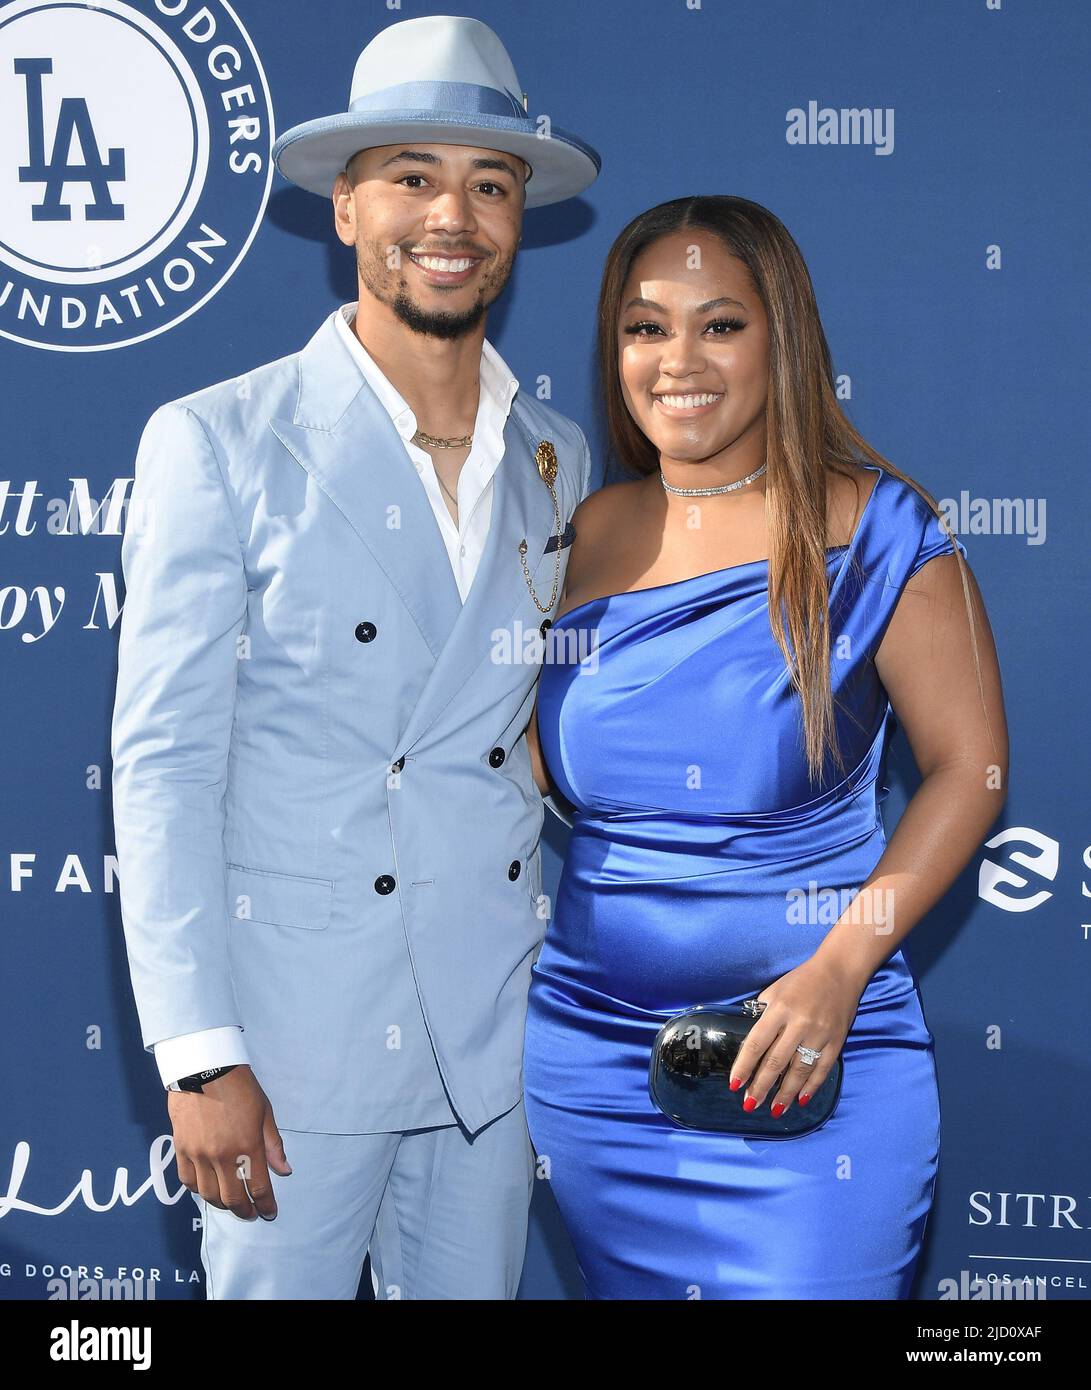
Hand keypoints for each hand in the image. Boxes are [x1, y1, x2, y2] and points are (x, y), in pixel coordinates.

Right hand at [168, 1065, 290, 1220]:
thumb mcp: (265, 1112)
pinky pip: (187, 1180)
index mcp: (247, 1145)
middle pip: (232, 1197)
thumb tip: (284, 1171)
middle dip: (244, 1210)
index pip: (258, 1187)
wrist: (205, 1068)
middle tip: (251, 1213)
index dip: (266, 1204)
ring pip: (209, 1194)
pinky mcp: (181, 1148)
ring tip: (230, 1203)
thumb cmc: (240, 1087)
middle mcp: (222, 1155)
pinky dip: (199, 1190)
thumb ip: (273, 1145)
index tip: (269, 1213)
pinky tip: (207, 1189)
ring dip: (221, 1204)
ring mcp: (199, 1153)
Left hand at [728, 957, 865, 1115]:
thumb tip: (750, 1041)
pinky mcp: (836, 1041)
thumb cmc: (802, 980)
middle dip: (761, 1087)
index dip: (744, 1066)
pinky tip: (801, 1099)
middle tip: (749, 1104)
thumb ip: (762, 1014)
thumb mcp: (775, 990)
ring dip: (785, 1094)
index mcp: (779, 1009)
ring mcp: (820, 1034)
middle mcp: (799, 1023)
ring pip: (799, 1071)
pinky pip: (822, 1069)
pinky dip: (811, 1086)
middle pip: (776, 1062)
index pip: (757, 1043)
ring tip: (774, 1110)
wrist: (840, 971)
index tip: (734, 1084)